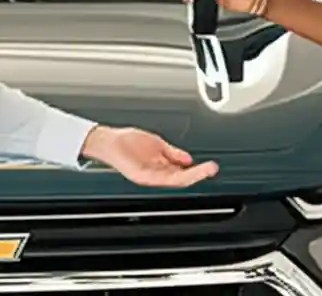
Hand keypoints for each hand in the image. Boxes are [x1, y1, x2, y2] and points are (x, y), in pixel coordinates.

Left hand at [81, 125, 218, 187]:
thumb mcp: (157, 145)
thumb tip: (189, 159)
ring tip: (206, 170)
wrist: (108, 141)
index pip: (183, 172)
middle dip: (200, 173)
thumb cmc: (127, 142)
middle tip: (213, 169)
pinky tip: (188, 169)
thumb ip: (173, 153)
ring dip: (193, 175)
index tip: (211, 166)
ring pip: (177, 180)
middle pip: (183, 177)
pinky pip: (164, 178)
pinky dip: (178, 174)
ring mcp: (150, 176)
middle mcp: (157, 174)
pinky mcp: (143, 176)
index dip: (198, 170)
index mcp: (161, 167)